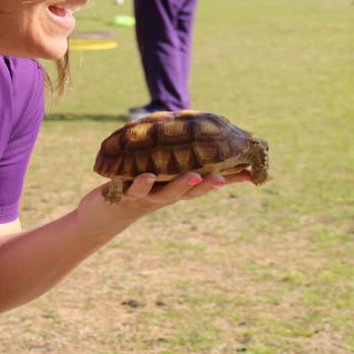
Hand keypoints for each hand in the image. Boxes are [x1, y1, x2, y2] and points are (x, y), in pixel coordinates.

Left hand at [78, 169, 248, 229]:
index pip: (207, 183)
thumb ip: (175, 160)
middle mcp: (167, 194)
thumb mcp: (157, 175)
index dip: (229, 179)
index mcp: (178, 188)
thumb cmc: (135, 188)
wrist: (103, 215)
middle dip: (209, 184)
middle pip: (192, 191)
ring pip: (169, 193)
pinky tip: (147, 175)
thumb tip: (194, 138)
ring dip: (182, 185)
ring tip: (195, 177)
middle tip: (224, 177)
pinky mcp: (125, 196)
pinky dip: (142, 184)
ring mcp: (148, 196)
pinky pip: (135, 190)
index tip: (251, 173)